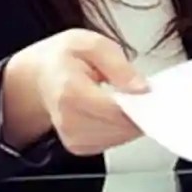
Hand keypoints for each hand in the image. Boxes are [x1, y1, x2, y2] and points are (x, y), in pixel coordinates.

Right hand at [5, 29, 148, 155]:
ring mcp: (72, 137)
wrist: (39, 76)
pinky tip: (115, 110)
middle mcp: (68, 120)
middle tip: (140, 90)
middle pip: (120, 128)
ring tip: (124, 97)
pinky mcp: (78, 147)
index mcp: (70, 92)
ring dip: (130, 120)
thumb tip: (142, 88)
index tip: (152, 93)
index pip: (115, 111)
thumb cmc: (63, 58)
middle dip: (138, 111)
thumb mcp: (92, 44)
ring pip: (120, 138)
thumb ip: (119, 66)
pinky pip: (113, 142)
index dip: (140, 104)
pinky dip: (120, 127)